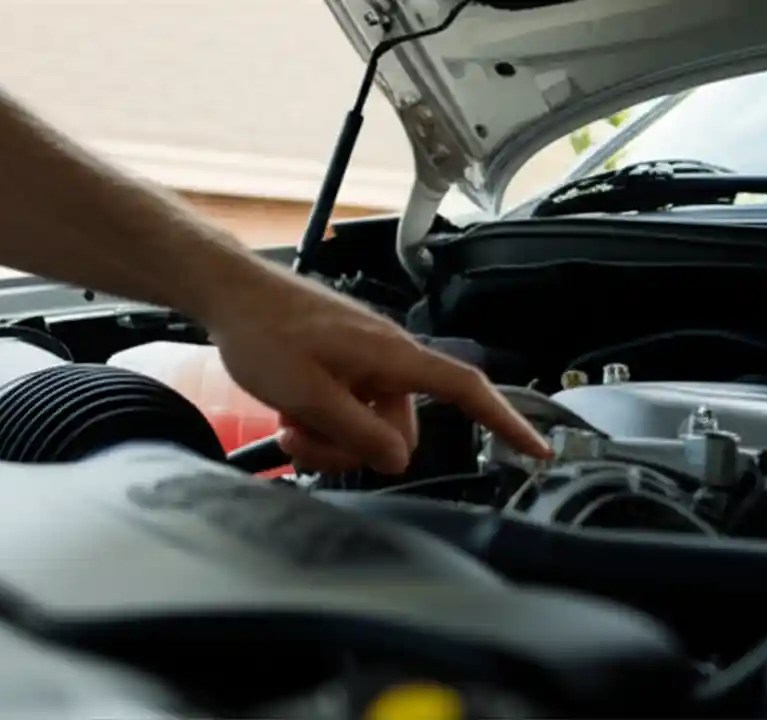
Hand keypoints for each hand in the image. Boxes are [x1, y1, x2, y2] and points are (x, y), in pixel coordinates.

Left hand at [202, 262, 552, 473]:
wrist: (230, 292)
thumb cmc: (264, 334)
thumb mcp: (307, 395)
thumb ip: (357, 432)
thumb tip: (400, 460)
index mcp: (392, 358)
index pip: (465, 389)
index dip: (505, 421)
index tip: (536, 449)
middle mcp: (388, 357)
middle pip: (400, 429)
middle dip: (352, 446)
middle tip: (300, 437)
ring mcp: (365, 359)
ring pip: (369, 424)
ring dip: (330, 434)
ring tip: (289, 420)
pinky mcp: (344, 361)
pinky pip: (350, 405)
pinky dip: (323, 416)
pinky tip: (289, 408)